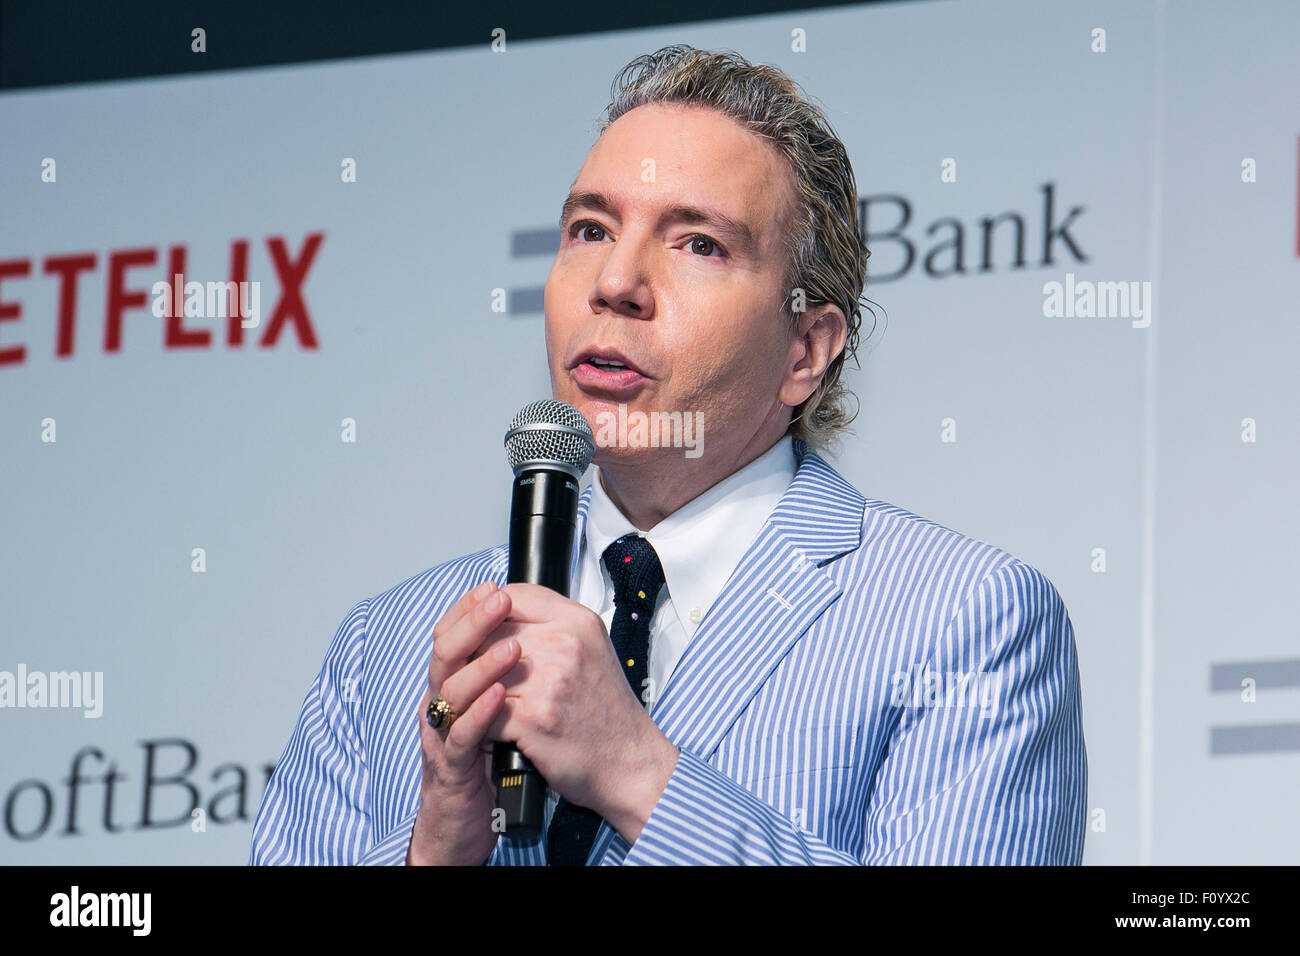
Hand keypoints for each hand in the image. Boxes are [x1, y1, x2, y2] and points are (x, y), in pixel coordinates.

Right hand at [407, 580, 520, 865]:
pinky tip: (499, 698)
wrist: (468, 822)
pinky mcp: (450, 767)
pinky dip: (479, 714)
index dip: (469, 608)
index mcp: (452, 684)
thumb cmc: (488, 760)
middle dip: (472, 622)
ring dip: (481, 665)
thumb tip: (525, 633)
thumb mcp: (495, 707)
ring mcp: (441, 734)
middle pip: (445, 651)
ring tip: (511, 647)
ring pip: (449, 691)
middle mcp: (440, 703)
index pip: (452, 634)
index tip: (495, 586)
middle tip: (499, 600)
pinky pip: (460, 736)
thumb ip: (501, 674)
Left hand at [486, 583, 679, 841]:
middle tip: (472, 672)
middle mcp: (562, 643)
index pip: (511, 595)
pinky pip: (481, 708)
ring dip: (472, 688)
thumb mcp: (591, 647)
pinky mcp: (530, 717)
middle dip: (475, 655)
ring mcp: (546, 680)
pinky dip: (480, 720)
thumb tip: (500, 607)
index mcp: (576, 620)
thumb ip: (552, 623)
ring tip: (476, 699)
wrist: (628, 761)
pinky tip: (491, 725)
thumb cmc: (606, 709)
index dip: (487, 612)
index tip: (483, 629)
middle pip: (489, 632)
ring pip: (478, 670)